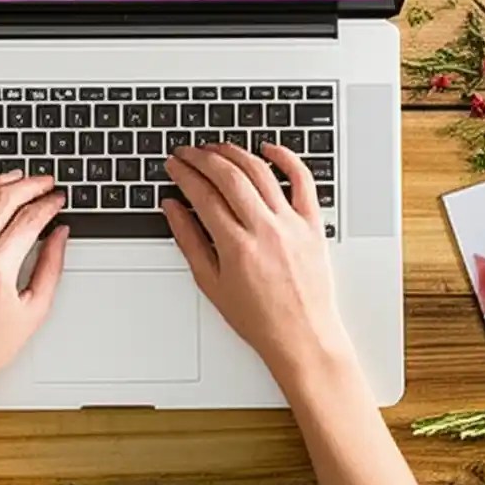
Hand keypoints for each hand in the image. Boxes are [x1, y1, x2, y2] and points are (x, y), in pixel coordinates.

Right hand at [160, 143, 351, 378]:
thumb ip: (189, 241)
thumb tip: (172, 209)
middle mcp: (264, 230)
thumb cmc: (258, 318)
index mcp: (236, 247)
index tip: (174, 165)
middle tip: (188, 152)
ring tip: (217, 148)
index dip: (184, 174)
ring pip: (260, 171)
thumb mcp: (211, 284)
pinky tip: (269, 148)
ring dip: (234, 152)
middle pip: (229, 176)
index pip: (202, 195)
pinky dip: (287, 158)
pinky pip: (302, 180)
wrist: (302, 336)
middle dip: (202, 157)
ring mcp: (291, 224)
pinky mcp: (312, 224)